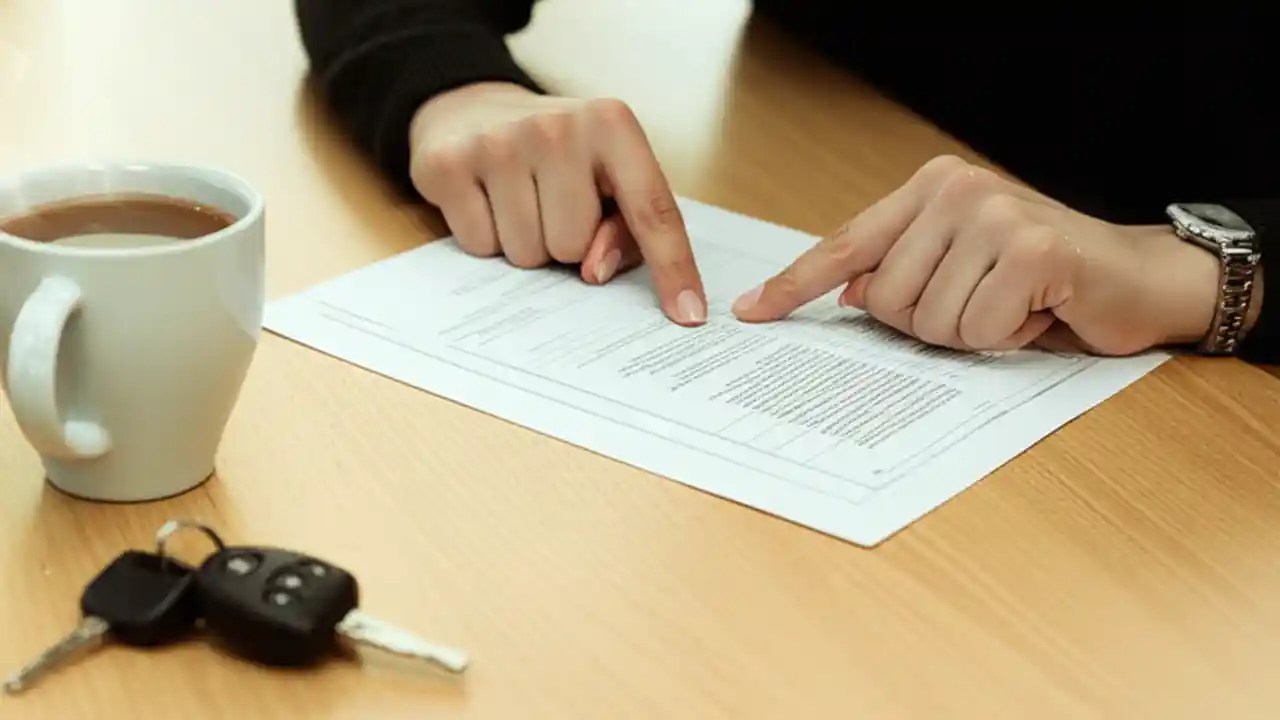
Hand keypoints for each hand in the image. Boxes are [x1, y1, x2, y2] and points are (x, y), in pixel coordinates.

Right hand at [408, 82, 706, 325]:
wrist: (470, 107)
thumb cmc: (557, 156)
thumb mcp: (606, 176)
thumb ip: (626, 228)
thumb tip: (595, 272)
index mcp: (613, 125)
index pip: (653, 210)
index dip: (673, 268)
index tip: (688, 314)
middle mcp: (558, 127)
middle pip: (576, 248)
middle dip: (565, 243)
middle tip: (550, 203)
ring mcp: (499, 142)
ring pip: (528, 255)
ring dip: (526, 244)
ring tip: (518, 200)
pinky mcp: (448, 164)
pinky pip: (481, 247)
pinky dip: (486, 238)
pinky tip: (485, 199)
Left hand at [732, 155, 1232, 354]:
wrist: (1135, 277)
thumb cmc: (1040, 278)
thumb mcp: (959, 268)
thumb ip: (901, 271)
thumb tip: (850, 292)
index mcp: (929, 189)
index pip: (845, 245)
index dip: (796, 285)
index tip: (752, 312)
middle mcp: (956, 190)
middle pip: (883, 299)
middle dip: (928, 322)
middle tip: (982, 302)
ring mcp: (994, 214)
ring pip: (927, 320)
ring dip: (971, 332)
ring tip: (1013, 303)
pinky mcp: (1031, 248)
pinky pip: (976, 328)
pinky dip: (1008, 335)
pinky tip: (1038, 308)